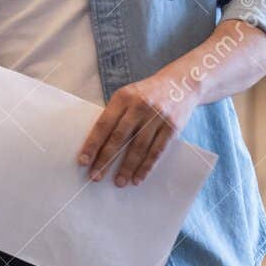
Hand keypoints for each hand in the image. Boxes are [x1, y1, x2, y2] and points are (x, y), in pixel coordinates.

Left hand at [77, 74, 194, 186]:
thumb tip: (98, 144)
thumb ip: (116, 115)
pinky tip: (138, 178)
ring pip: (138, 147)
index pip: (104, 124)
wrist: (181, 82)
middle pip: (119, 137)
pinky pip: (156, 151)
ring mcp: (157, 117)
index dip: (93, 144)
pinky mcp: (172, 127)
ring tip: (119, 182)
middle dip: (106, 159)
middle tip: (96, 176)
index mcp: (123, 97)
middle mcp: (139, 106)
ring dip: (127, 167)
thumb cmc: (148, 93)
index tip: (84, 161)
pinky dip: (146, 167)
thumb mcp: (129, 95)